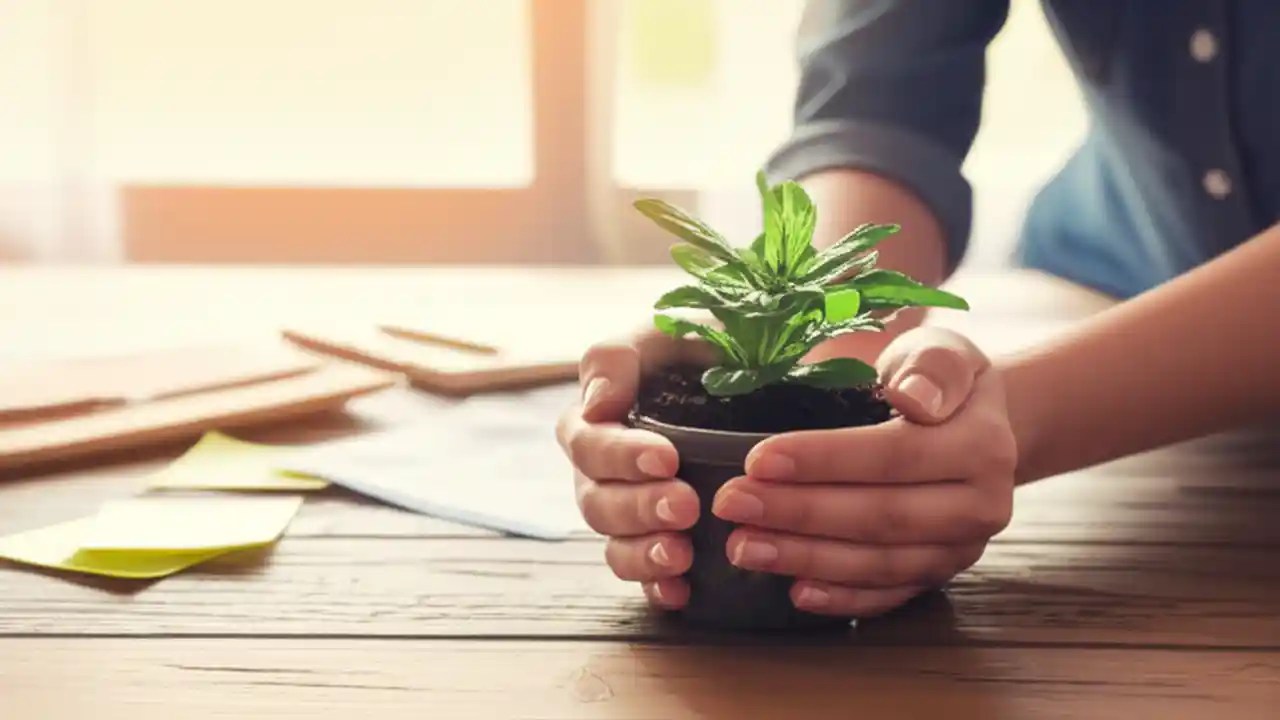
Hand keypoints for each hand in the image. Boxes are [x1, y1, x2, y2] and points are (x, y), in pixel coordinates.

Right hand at [555, 328, 715, 608]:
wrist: (766, 374)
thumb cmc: (709, 345)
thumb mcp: (669, 329)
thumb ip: (621, 356)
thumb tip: (598, 403)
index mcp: (597, 416)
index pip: (587, 441)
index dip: (619, 454)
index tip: (666, 457)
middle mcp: (604, 470)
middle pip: (597, 501)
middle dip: (637, 507)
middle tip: (684, 507)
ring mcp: (631, 509)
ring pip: (614, 544)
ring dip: (643, 553)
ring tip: (679, 554)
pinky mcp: (660, 539)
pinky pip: (645, 575)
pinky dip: (657, 587)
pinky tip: (681, 592)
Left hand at [716, 327, 1016, 616]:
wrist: (985, 427)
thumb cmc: (942, 380)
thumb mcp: (944, 350)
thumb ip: (933, 367)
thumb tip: (912, 396)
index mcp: (982, 445)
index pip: (893, 456)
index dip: (824, 461)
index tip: (758, 460)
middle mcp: (981, 505)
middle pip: (880, 517)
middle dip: (799, 513)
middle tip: (731, 504)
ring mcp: (960, 548)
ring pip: (879, 563)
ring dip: (806, 558)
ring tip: (744, 547)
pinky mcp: (939, 574)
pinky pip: (888, 595)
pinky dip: (841, 598)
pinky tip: (794, 591)